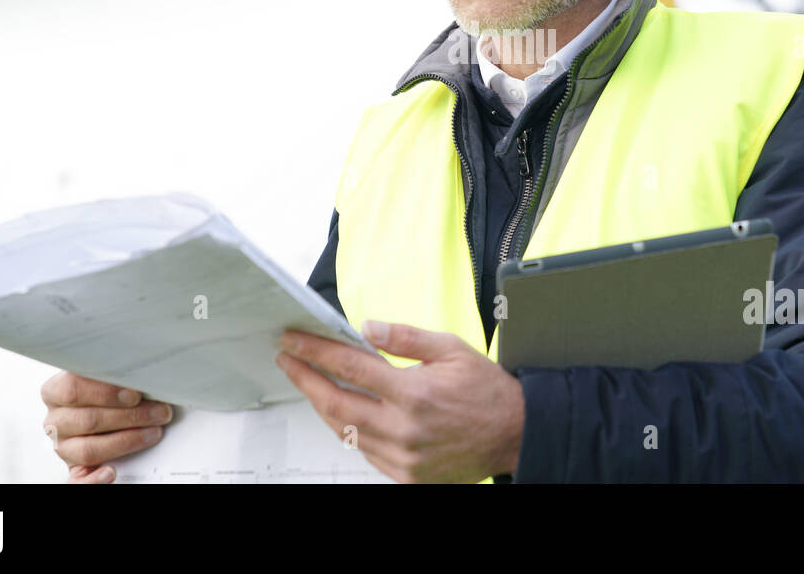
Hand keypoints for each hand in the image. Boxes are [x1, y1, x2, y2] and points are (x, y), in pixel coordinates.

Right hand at [40, 371, 171, 482]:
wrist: (104, 415)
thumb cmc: (110, 393)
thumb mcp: (109, 379)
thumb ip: (118, 377)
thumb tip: (146, 377)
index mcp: (56, 391)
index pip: (72, 389)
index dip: (105, 392)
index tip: (136, 394)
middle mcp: (56, 420)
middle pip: (87, 420)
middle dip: (129, 417)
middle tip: (159, 412)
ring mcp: (62, 446)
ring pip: (87, 449)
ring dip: (126, 441)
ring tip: (153, 433)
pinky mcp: (72, 470)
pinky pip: (76, 481)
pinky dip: (95, 479)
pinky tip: (112, 472)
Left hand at [276, 320, 524, 483]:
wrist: (515, 433)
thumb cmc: (486, 389)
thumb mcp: (451, 349)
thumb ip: (406, 337)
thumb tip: (367, 327)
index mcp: (414, 393)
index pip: (350, 367)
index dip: (315, 352)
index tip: (294, 341)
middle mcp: (404, 429)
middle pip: (335, 404)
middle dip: (305, 379)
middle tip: (288, 360)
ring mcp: (403, 457)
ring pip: (345, 431)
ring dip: (323, 405)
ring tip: (311, 382)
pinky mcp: (406, 475)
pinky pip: (364, 451)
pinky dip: (348, 429)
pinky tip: (344, 411)